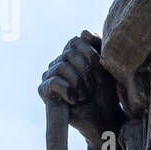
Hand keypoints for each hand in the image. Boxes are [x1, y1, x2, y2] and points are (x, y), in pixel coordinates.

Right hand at [38, 31, 122, 148]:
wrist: (103, 117)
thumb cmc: (105, 91)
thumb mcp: (106, 66)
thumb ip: (98, 46)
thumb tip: (84, 32)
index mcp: (73, 52)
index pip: (77, 40)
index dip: (92, 55)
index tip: (100, 71)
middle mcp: (60, 60)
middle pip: (70, 53)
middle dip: (87, 72)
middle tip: (92, 87)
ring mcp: (50, 74)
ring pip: (62, 66)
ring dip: (80, 84)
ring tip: (84, 95)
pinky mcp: (44, 90)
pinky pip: (54, 81)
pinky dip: (69, 91)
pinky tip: (75, 100)